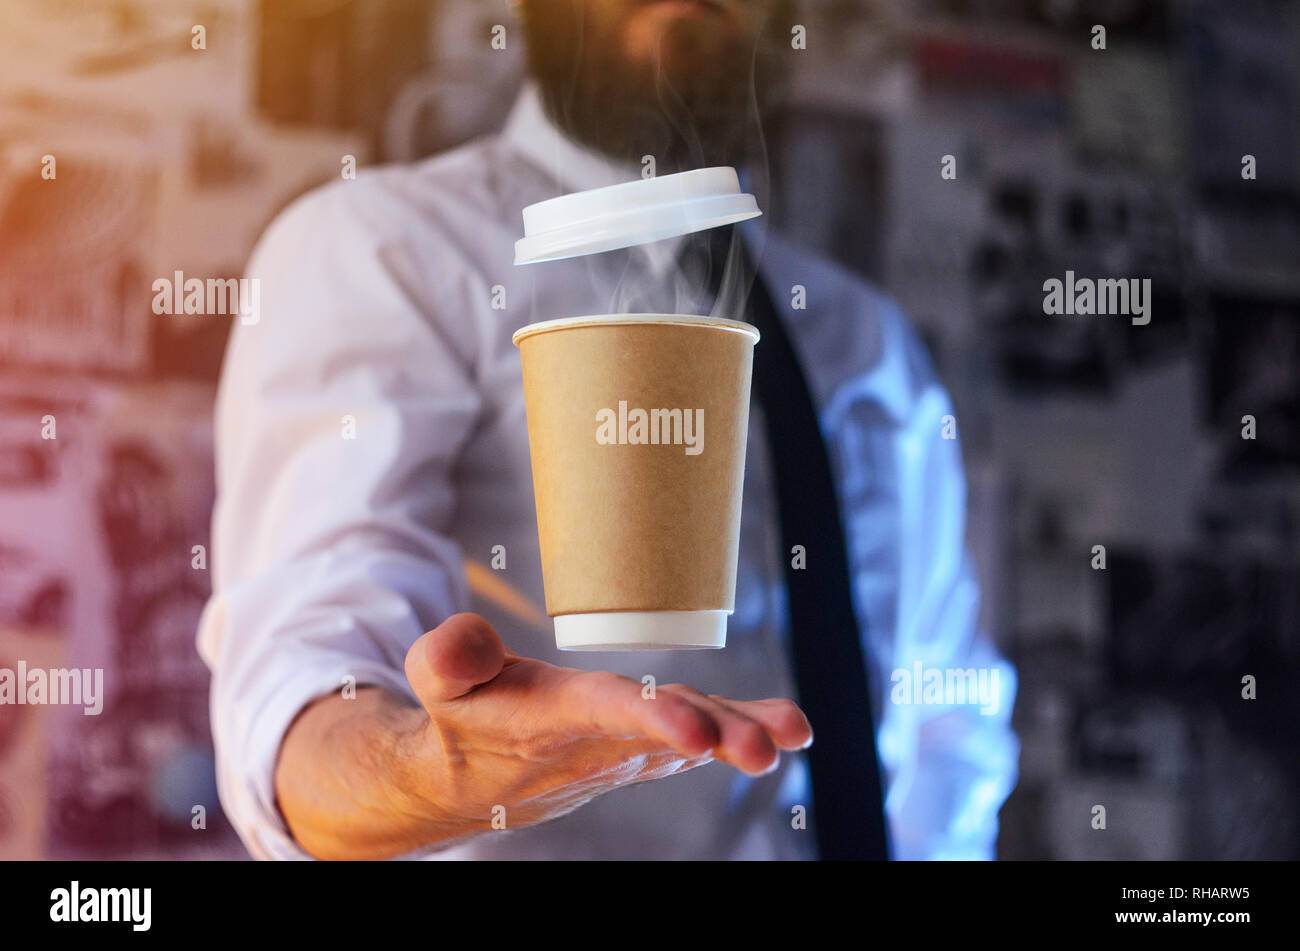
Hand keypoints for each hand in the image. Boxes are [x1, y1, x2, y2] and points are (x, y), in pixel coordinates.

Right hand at [275, 612, 811, 858]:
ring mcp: (626, 745)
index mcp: (548, 720)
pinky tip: (793, 728)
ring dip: (741, 731)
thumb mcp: (432, 680)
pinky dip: (742, 725)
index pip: (604, 714)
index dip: (652, 719)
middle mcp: (598, 739)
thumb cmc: (459, 714)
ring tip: (794, 733)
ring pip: (691, 732)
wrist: (467, 777)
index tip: (697, 734)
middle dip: (717, 735)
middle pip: (665, 731)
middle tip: (765, 750)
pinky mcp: (643, 742)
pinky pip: (700, 731)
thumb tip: (471, 648)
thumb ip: (449, 657)